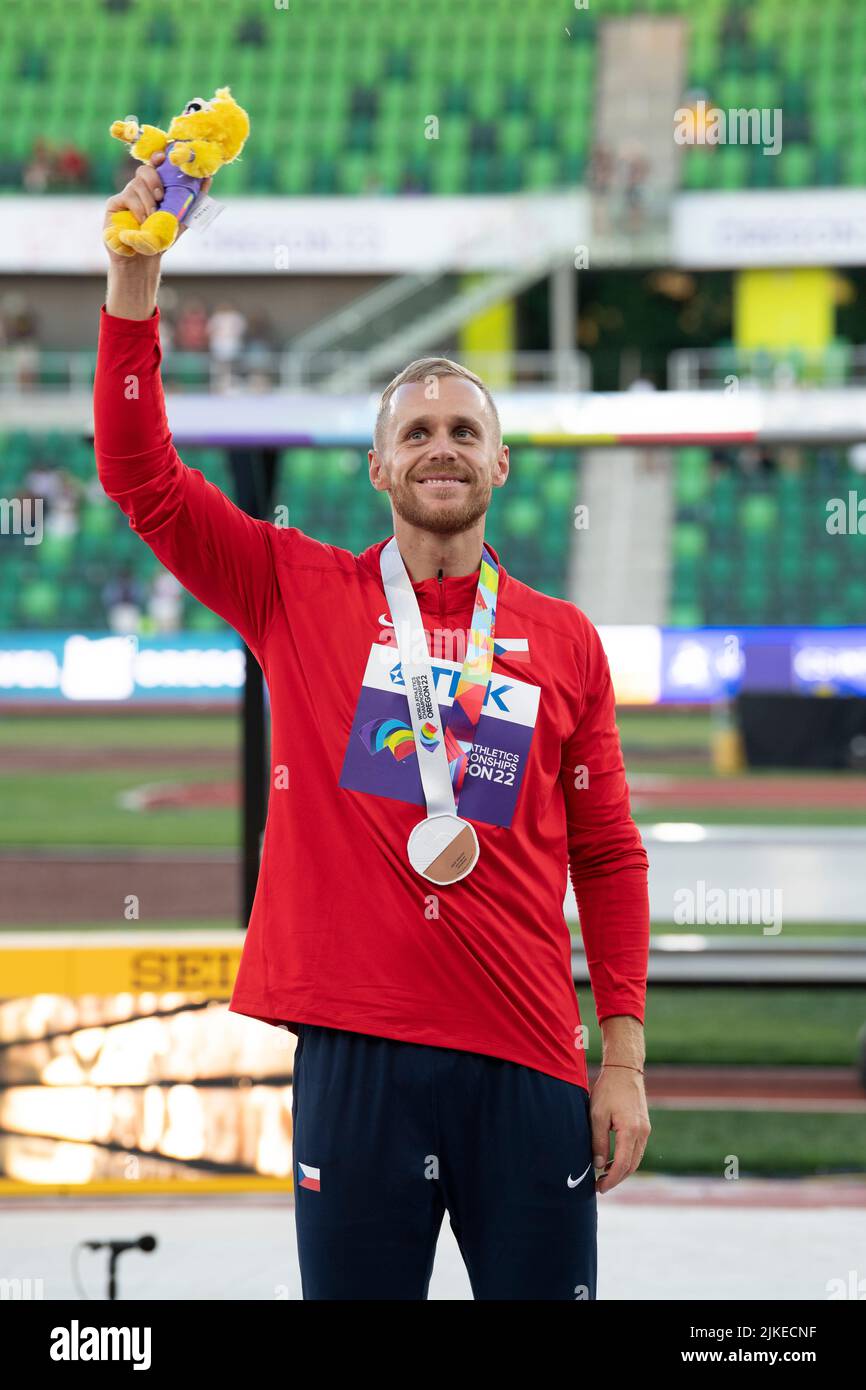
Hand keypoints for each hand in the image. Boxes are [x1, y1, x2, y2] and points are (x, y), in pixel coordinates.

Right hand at [102, 151, 211, 266]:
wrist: (144, 259)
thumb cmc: (161, 238)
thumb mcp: (181, 219)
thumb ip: (193, 201)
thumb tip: (208, 179)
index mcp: (154, 187)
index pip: (155, 165)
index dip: (158, 158)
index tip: (163, 158)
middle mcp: (139, 188)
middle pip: (144, 170)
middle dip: (155, 180)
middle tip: (161, 197)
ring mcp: (125, 194)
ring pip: (136, 184)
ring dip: (148, 202)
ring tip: (153, 218)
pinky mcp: (114, 204)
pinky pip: (128, 198)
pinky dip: (139, 210)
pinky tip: (143, 222)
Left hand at [590, 1066, 650, 1194]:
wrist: (624, 1070)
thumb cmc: (608, 1090)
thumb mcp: (597, 1115)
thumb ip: (599, 1142)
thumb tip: (599, 1165)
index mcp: (630, 1130)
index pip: (623, 1164)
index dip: (611, 1179)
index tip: (599, 1188)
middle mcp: (642, 1133)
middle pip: (632, 1165)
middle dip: (616, 1178)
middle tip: (600, 1186)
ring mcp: (645, 1129)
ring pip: (636, 1159)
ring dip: (622, 1170)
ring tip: (604, 1175)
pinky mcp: (644, 1126)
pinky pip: (637, 1149)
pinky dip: (626, 1159)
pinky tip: (613, 1160)